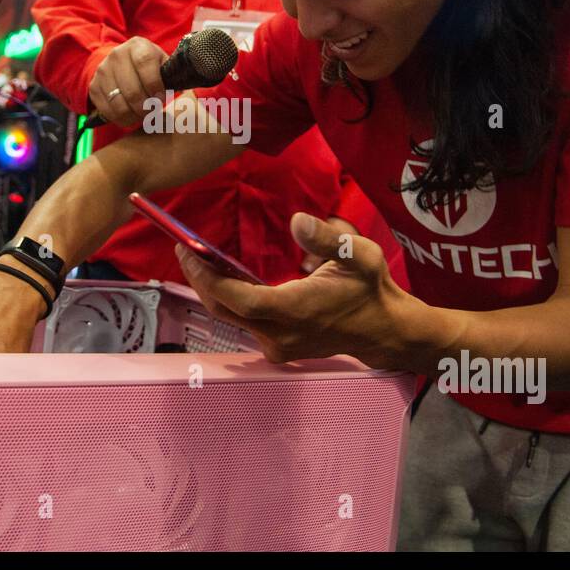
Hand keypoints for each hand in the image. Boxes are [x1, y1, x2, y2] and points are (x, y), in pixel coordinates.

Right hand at [86, 37, 166, 127]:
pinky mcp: (94, 86)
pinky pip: (108, 111)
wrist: (121, 64)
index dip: (155, 85)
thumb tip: (184, 91)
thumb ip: (171, 75)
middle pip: (132, 90)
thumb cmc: (149, 67)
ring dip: (134, 116)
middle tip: (153, 110)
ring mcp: (103, 71)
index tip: (162, 98)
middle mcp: (117, 55)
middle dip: (146, 107)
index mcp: (138, 46)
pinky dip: (121, 119)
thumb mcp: (161, 64)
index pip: (145, 63)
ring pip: (119, 104)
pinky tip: (130, 115)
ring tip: (143, 114)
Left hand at [176, 212, 449, 369]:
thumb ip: (327, 238)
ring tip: (198, 259)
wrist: (385, 331)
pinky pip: (244, 323)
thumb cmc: (372, 290)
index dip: (207, 278)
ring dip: (212, 290)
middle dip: (200, 280)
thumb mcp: (360, 255)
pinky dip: (229, 300)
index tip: (187, 252)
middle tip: (184, 249)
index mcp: (296, 310)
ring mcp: (278, 346)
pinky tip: (223, 278)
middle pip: (224, 310)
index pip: (237, 298)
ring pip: (231, 318)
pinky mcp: (279, 349)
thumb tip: (297, 220)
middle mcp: (281, 334)